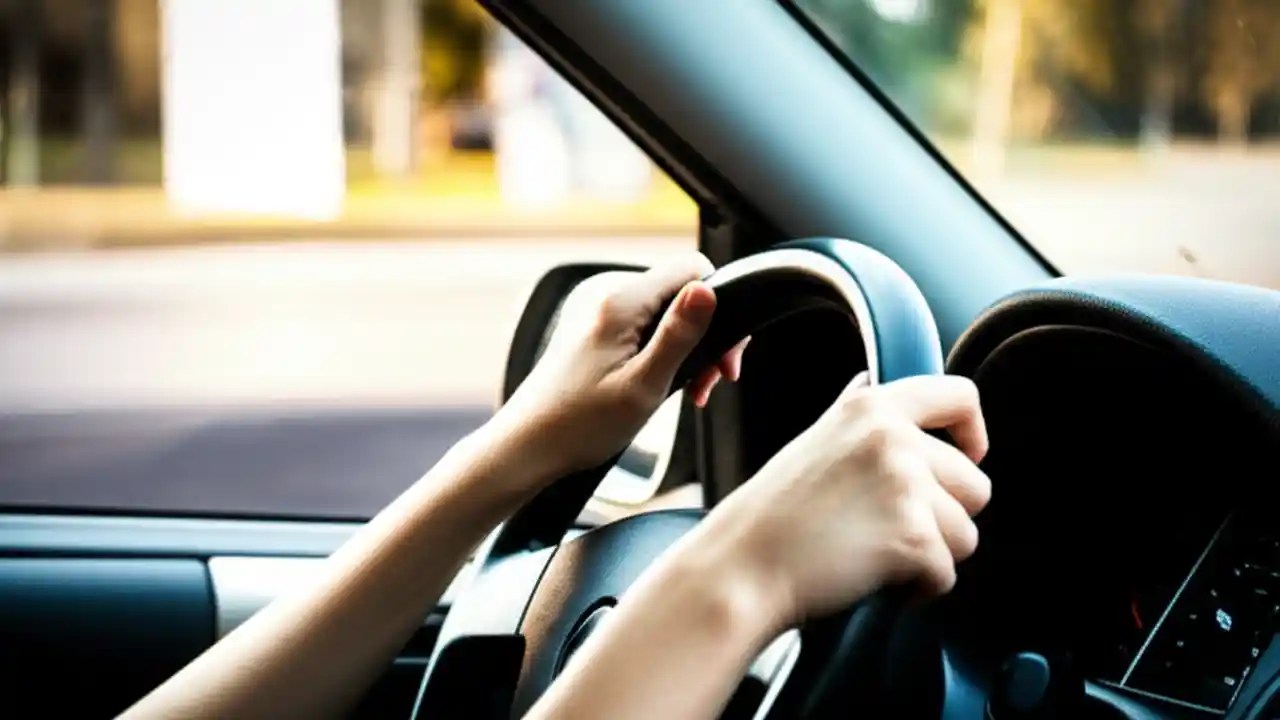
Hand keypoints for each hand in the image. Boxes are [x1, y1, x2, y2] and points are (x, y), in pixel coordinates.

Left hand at [494, 253, 748, 481]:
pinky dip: (664, 355)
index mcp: (620, 303)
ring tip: (694, 392)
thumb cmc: (580, 425)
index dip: (720, 305)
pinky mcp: (596, 334)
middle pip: (681, 295)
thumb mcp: (643, 385)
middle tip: (714, 382)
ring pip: (666, 316)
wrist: (527, 447)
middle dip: (707, 336)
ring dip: (689, 351)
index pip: (691, 270)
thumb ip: (678, 335)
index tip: (724, 356)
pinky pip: (644, 331)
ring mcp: (599, 315)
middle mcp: (608, 298)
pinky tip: (669, 387)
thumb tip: (708, 288)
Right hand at [701, 372, 990, 629]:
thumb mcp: (814, 438)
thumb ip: (856, 414)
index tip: (964, 458)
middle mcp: (896, 438)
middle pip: (975, 484)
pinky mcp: (914, 538)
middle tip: (889, 530)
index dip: (974, 434)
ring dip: (932, 556)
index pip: (962, 397)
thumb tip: (869, 381)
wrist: (743, 566)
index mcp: (873, 407)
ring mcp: (907, 487)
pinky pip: (947, 575)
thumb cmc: (773, 513)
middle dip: (944, 518)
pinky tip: (875, 578)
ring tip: (877, 554)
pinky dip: (919, 589)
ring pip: (966, 534)